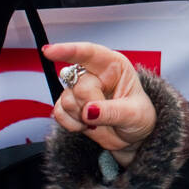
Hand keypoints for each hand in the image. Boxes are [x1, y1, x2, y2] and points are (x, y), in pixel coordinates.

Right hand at [44, 41, 156, 163]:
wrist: (132, 138)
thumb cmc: (139, 118)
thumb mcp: (134, 114)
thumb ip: (112, 111)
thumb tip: (88, 111)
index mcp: (114, 65)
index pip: (89, 53)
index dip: (68, 50)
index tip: (49, 51)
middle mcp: (94, 73)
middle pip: (77, 84)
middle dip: (90, 104)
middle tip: (106, 115)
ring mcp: (79, 89)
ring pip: (66, 99)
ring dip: (81, 116)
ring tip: (99, 120)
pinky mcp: (69, 105)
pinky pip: (58, 113)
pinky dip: (71, 124)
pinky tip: (86, 125)